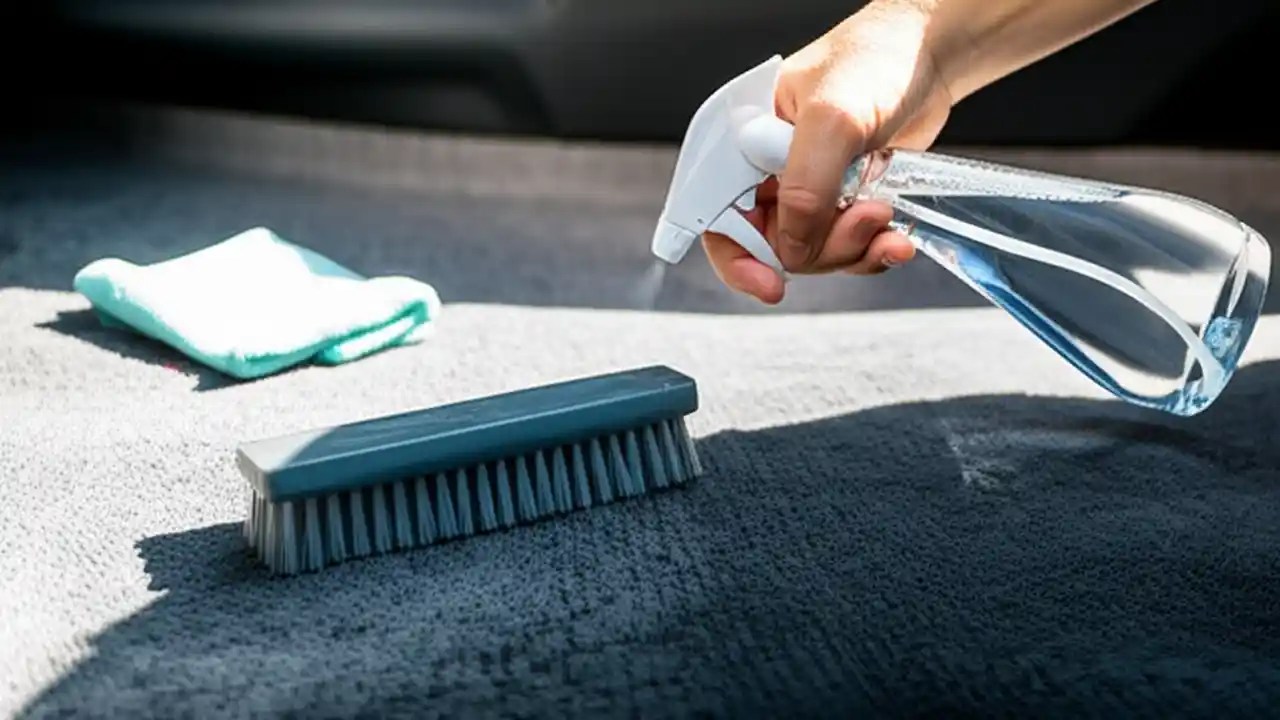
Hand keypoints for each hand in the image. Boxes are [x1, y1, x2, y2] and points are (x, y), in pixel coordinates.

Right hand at [701, 0, 954, 303]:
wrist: (926, 55)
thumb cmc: (872, 62)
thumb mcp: (832, 120)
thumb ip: (805, 187)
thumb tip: (792, 250)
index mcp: (741, 145)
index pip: (716, 217)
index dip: (738, 258)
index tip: (772, 284)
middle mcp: (765, 172)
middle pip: (770, 246)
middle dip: (818, 248)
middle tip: (863, 221)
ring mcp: (804, 191)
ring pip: (811, 254)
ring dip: (851, 249)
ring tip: (885, 217)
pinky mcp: (840, 204)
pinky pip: (844, 250)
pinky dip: (870, 252)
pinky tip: (894, 239)